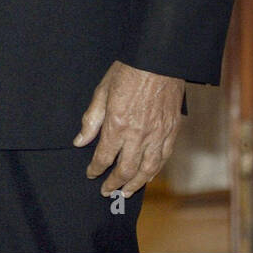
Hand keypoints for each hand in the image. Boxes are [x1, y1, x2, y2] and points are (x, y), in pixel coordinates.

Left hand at [73, 60, 183, 196]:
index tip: (91, 174)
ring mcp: (157, 135)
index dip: (96, 169)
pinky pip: (163, 159)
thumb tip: (80, 140)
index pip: (104, 157)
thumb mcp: (102, 91)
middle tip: (106, 191)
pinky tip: (148, 176)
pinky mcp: (172, 132)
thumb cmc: (128, 71)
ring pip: (147, 170)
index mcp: (117, 124)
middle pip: (125, 170)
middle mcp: (138, 135)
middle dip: (114, 183)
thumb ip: (91, 119)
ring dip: (135, 184)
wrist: (158, 60)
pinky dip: (155, 171)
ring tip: (126, 192)